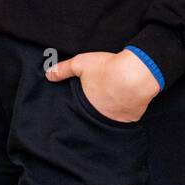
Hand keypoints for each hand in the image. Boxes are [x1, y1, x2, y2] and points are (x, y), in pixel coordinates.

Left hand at [46, 49, 160, 123]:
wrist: (136, 74)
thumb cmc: (108, 69)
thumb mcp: (80, 64)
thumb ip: (63, 70)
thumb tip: (48, 75)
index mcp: (86, 106)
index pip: (77, 113)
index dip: (78, 109)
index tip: (78, 106)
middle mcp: (100, 117)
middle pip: (94, 117)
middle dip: (93, 111)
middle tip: (96, 102)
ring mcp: (117, 120)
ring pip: (111, 118)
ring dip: (110, 111)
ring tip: (110, 100)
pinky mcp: (133, 118)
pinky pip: (126, 117)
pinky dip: (125, 110)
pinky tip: (125, 101)